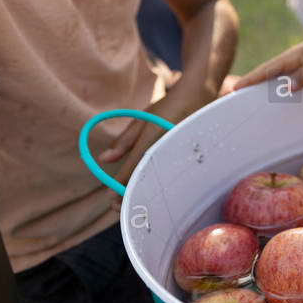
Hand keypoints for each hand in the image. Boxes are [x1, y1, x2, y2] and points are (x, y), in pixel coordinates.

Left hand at [98, 76, 206, 207]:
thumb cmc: (168, 106)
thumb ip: (123, 141)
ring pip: (161, 180)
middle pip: (147, 177)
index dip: (120, 183)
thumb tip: (103, 160)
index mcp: (155, 132)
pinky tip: (152, 193)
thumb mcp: (142, 118)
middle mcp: (169, 143)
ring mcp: (183, 150)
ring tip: (132, 202)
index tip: (110, 196)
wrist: (199, 96)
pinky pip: (173, 175)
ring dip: (145, 193)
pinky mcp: (193, 155)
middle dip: (131, 194)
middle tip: (117, 206)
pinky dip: (160, 186)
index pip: (135, 165)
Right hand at [233, 28, 302, 95]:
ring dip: (257, 82)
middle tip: (232, 94)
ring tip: (245, 96)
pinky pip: (277, 75)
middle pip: (263, 72)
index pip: (266, 71)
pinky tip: (267, 90)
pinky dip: (268, 81)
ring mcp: (290, 62)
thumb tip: (287, 88)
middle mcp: (286, 59)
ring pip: (269, 73)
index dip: (251, 80)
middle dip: (248, 82)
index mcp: (290, 58)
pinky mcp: (294, 65)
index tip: (236, 88)